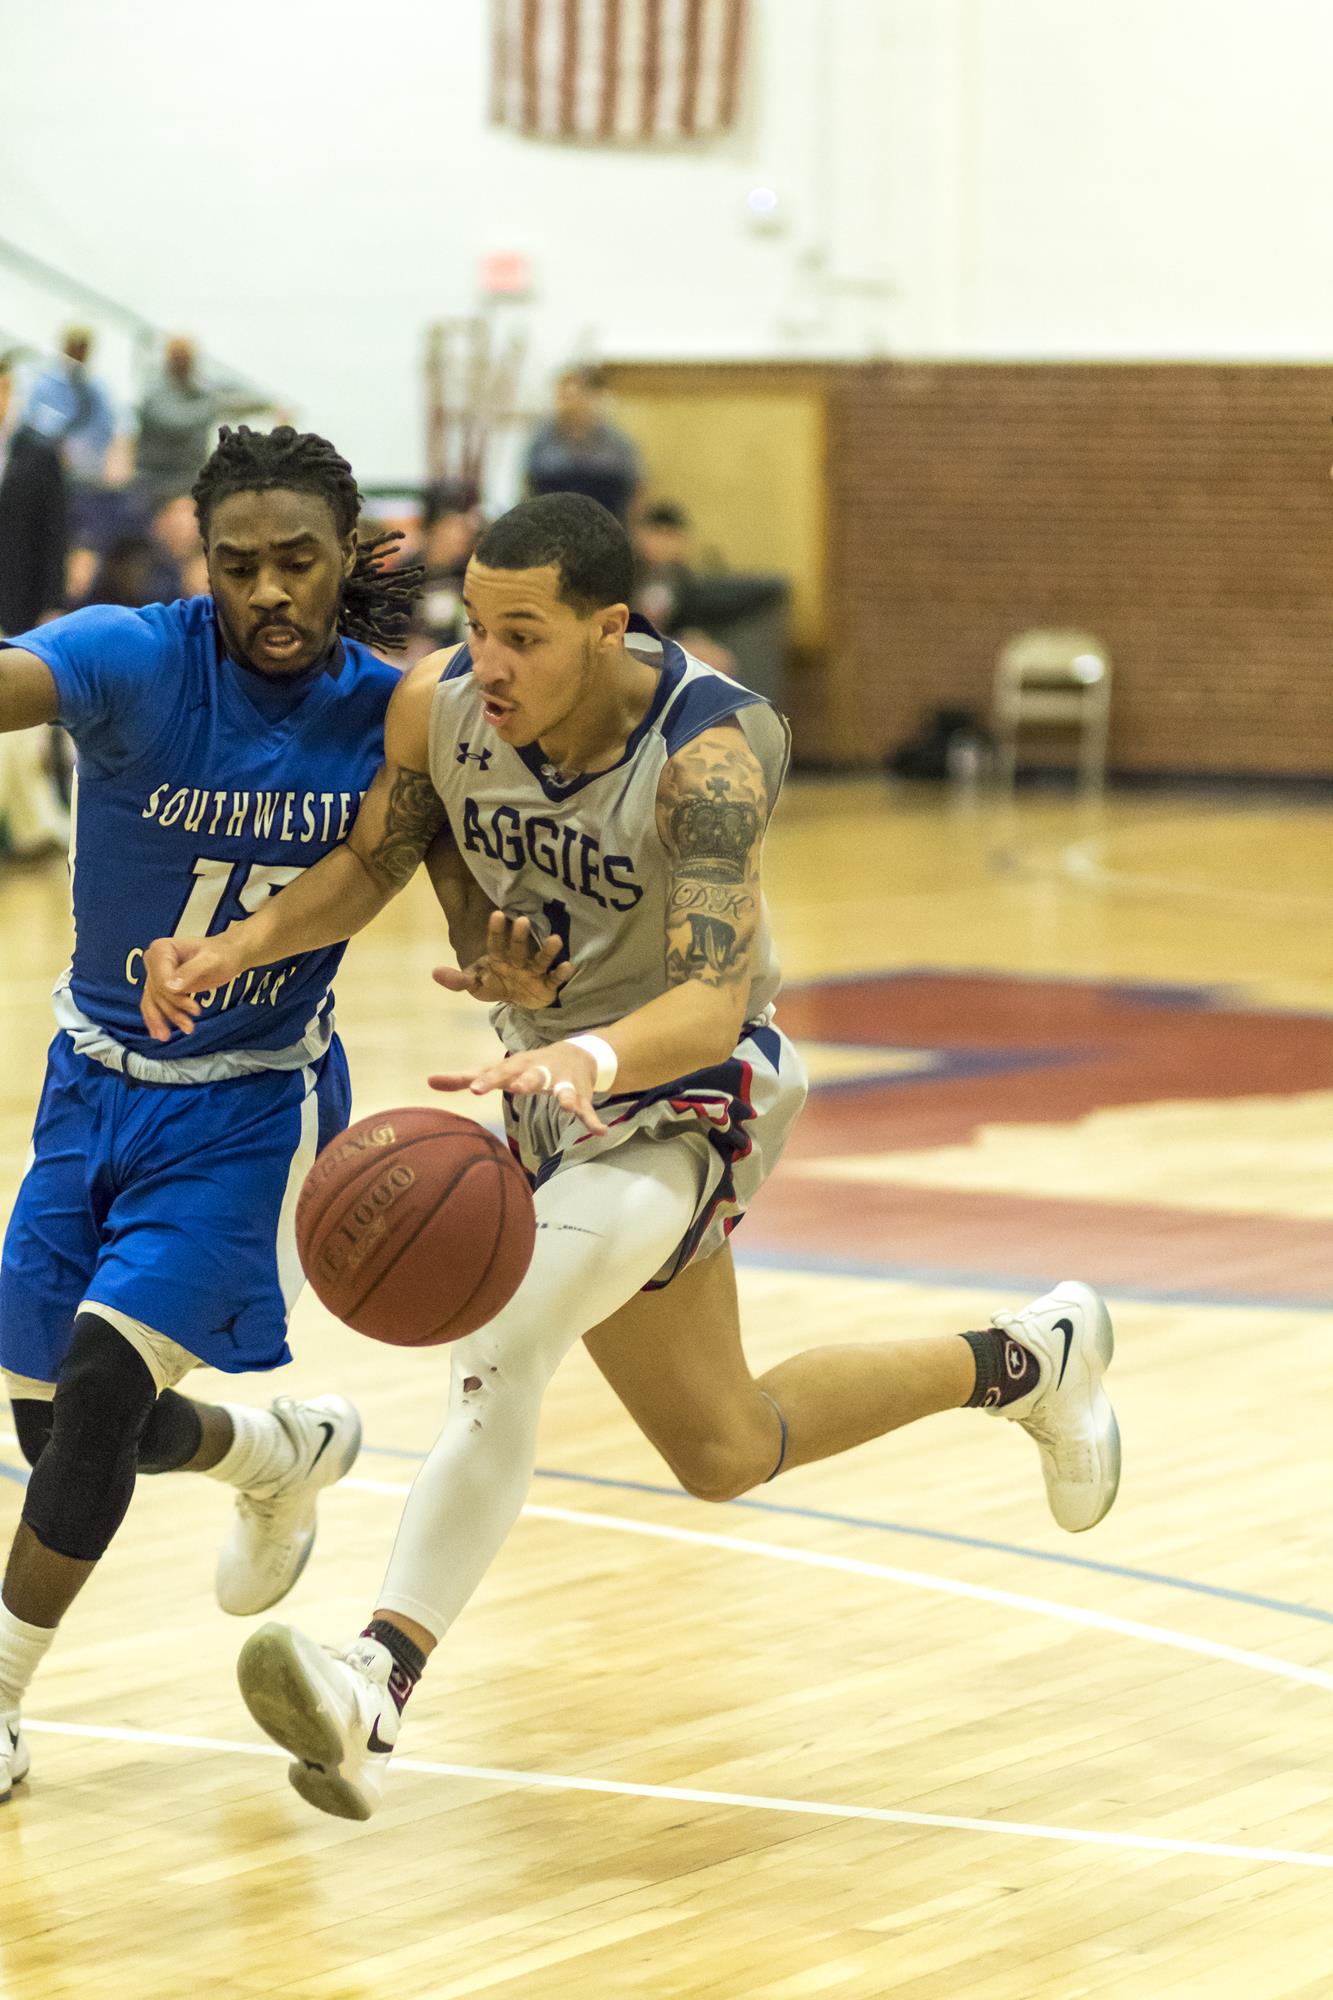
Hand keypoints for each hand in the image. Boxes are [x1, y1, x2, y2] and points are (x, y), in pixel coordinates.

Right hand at [139, 934, 242, 1041]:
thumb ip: (191, 971)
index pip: (160, 980)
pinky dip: (156, 1019)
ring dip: (164, 1020)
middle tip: (190, 1027)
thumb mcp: (210, 961)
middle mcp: (153, 960)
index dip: (175, 997)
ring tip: (179, 1033)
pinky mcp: (160, 985)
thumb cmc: (221, 954)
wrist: (227, 955)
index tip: (195, 1010)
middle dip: (173, 1011)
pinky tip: (158, 1034)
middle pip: (158, 993)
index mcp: (161, 949)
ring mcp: (155, 973)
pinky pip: (153, 1003)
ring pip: (154, 1001)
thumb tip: (170, 987)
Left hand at [428, 1039, 607, 1136]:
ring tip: (566, 1106)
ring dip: (564, 1095)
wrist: (576, 1052)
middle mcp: (538, 1069)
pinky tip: (599, 1133)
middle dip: (524, 1081)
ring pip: (562, 1087)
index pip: (497, 1071)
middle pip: (529, 1074)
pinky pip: (586, 1108)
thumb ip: (465, 1077)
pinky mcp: (580, 1093)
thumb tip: (428, 1081)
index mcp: (516, 1065)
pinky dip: (592, 1119)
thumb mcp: (497, 1070)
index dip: (486, 1079)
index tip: (472, 1088)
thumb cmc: (526, 1067)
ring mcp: (561, 1081)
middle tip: (514, 1087)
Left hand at [433, 911, 571, 1009]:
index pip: (496, 942)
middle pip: (518, 947)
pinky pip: (555, 978)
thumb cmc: (497, 986)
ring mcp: (534, 970)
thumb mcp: (476, 986)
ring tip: (555, 938)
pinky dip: (561, 972)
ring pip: (541, 959)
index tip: (495, 915)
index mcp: (500, 957)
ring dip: (547, 949)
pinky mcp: (548, 984)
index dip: (495, 930)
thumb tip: (434, 973)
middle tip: (522, 920)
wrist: (520, 1001)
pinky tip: (568, 965)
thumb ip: (458, 980)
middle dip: (519, 935)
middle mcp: (518, 960)